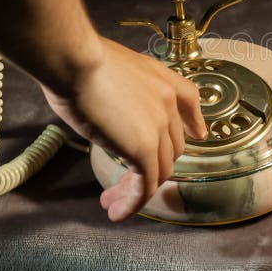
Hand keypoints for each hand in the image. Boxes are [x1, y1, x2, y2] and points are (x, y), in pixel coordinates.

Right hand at [41, 37, 205, 221]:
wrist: (74, 61)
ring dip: (138, 190)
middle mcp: (167, 102)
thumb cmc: (76, 60)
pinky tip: (118, 210)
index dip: (194, 121)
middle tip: (125, 182)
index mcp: (160, 78)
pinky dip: (134, 202)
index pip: (189, 100)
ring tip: (114, 202)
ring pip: (159, 169)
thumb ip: (117, 91)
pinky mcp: (143, 148)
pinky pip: (146, 184)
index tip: (197, 132)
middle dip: (151, 166)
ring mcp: (158, 125)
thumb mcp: (106, 69)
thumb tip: (104, 107)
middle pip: (170, 144)